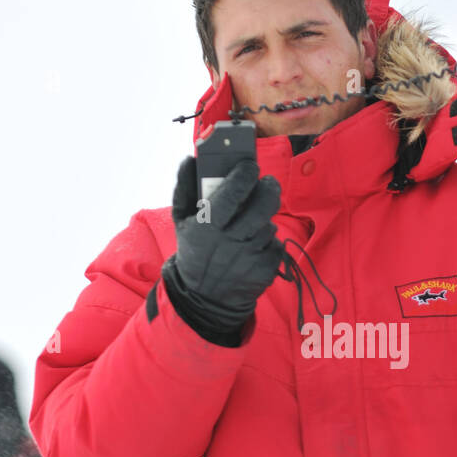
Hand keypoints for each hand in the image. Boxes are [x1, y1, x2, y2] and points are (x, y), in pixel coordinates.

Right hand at [163, 151, 283, 337]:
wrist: (205, 297)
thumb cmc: (194, 251)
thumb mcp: (181, 221)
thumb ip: (184, 187)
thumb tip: (190, 159)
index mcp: (208, 226)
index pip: (233, 192)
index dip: (245, 174)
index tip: (249, 165)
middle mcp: (231, 241)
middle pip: (263, 205)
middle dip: (269, 188)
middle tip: (267, 183)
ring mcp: (251, 256)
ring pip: (270, 224)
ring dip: (265, 218)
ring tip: (251, 222)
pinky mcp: (266, 269)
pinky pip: (276, 245)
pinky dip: (268, 241)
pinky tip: (255, 244)